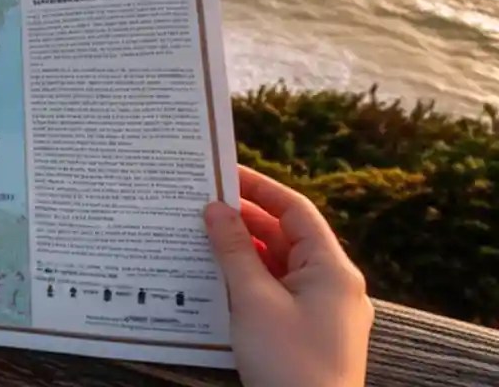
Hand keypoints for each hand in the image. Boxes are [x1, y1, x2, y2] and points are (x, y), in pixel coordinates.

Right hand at [205, 166, 373, 386]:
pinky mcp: (310, 334)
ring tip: (202, 238)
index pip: (296, 210)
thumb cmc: (288, 363)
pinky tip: (218, 280)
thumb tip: (216, 209)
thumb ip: (234, 250)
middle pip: (287, 237)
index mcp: (332, 269)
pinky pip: (278, 293)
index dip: (260, 188)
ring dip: (244, 251)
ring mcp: (325, 312)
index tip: (224, 173)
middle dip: (245, 221)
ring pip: (281, 266)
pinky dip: (250, 281)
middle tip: (202, 205)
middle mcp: (334, 285)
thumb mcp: (254, 300)